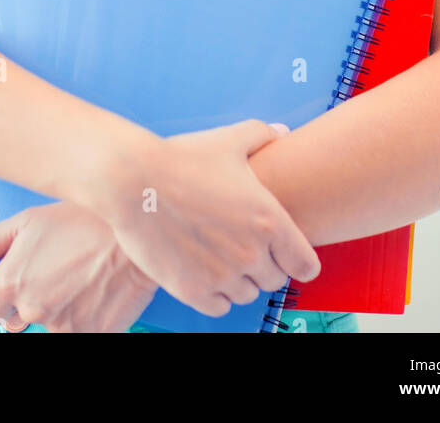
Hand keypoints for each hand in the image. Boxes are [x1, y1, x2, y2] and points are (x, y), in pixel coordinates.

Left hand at [0, 201, 157, 333]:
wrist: (137, 228)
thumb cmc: (83, 218)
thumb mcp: (27, 220)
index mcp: (11, 283)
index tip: (10, 289)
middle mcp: (33, 309)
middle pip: (17, 321)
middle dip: (30, 302)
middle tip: (55, 273)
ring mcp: (64, 326)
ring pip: (52, 325)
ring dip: (61, 308)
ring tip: (81, 275)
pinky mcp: (94, 335)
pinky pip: (81, 332)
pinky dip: (86, 317)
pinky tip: (96, 290)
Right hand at [103, 119, 321, 318]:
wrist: (134, 181)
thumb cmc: (182, 159)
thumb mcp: (228, 140)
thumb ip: (262, 135)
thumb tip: (282, 132)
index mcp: (269, 220)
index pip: (305, 264)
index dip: (299, 259)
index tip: (288, 255)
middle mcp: (251, 254)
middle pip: (274, 279)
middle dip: (265, 264)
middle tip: (245, 245)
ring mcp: (222, 276)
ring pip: (247, 294)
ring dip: (240, 280)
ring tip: (222, 256)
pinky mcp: (193, 291)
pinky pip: (219, 308)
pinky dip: (216, 294)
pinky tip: (205, 272)